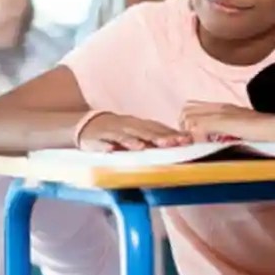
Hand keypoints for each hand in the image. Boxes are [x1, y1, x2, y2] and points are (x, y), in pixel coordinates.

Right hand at [77, 113, 191, 151]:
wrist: (86, 124)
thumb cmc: (118, 131)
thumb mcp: (136, 131)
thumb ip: (155, 136)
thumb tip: (180, 141)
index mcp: (138, 124)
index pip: (157, 128)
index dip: (172, 134)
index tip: (188, 140)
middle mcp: (126, 126)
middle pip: (143, 131)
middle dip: (157, 137)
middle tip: (172, 143)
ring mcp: (110, 132)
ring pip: (121, 136)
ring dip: (131, 141)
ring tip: (141, 147)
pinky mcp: (95, 139)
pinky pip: (99, 143)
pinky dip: (104, 146)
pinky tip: (109, 150)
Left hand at [179, 102, 274, 142]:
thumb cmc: (270, 133)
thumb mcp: (245, 129)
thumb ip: (231, 131)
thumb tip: (222, 143)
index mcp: (225, 108)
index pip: (192, 108)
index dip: (190, 125)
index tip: (199, 140)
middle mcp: (220, 106)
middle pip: (185, 109)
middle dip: (186, 128)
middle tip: (199, 143)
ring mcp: (220, 112)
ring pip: (187, 117)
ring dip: (191, 133)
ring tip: (205, 145)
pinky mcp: (222, 120)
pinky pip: (197, 126)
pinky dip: (198, 138)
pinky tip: (211, 146)